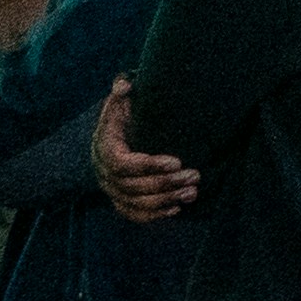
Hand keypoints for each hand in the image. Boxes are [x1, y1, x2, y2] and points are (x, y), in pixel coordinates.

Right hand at [90, 78, 202, 222]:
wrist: (108, 141)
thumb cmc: (121, 118)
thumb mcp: (119, 102)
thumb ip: (121, 91)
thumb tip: (124, 85)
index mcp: (105, 150)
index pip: (123, 164)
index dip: (149, 165)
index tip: (177, 161)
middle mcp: (105, 174)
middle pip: (133, 186)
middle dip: (166, 183)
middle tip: (195, 175)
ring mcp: (111, 190)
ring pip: (136, 203)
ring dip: (166, 200)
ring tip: (193, 191)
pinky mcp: (120, 201)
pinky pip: (134, 214)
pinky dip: (154, 215)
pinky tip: (177, 209)